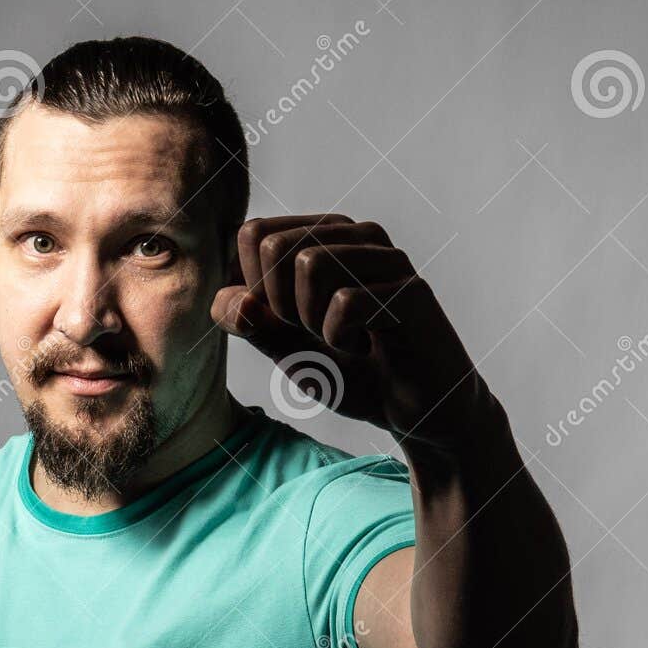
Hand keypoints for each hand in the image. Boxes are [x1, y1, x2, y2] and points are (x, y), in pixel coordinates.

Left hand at [211, 214, 496, 450]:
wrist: (418, 413)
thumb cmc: (356, 374)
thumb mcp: (288, 350)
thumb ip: (252, 324)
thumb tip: (229, 301)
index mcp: (324, 238)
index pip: (254, 234)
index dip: (255, 291)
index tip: (292, 322)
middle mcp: (357, 235)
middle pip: (275, 244)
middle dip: (280, 305)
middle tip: (317, 334)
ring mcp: (388, 258)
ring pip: (310, 264)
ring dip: (313, 322)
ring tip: (344, 341)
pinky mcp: (411, 290)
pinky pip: (345, 303)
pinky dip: (343, 339)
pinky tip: (370, 349)